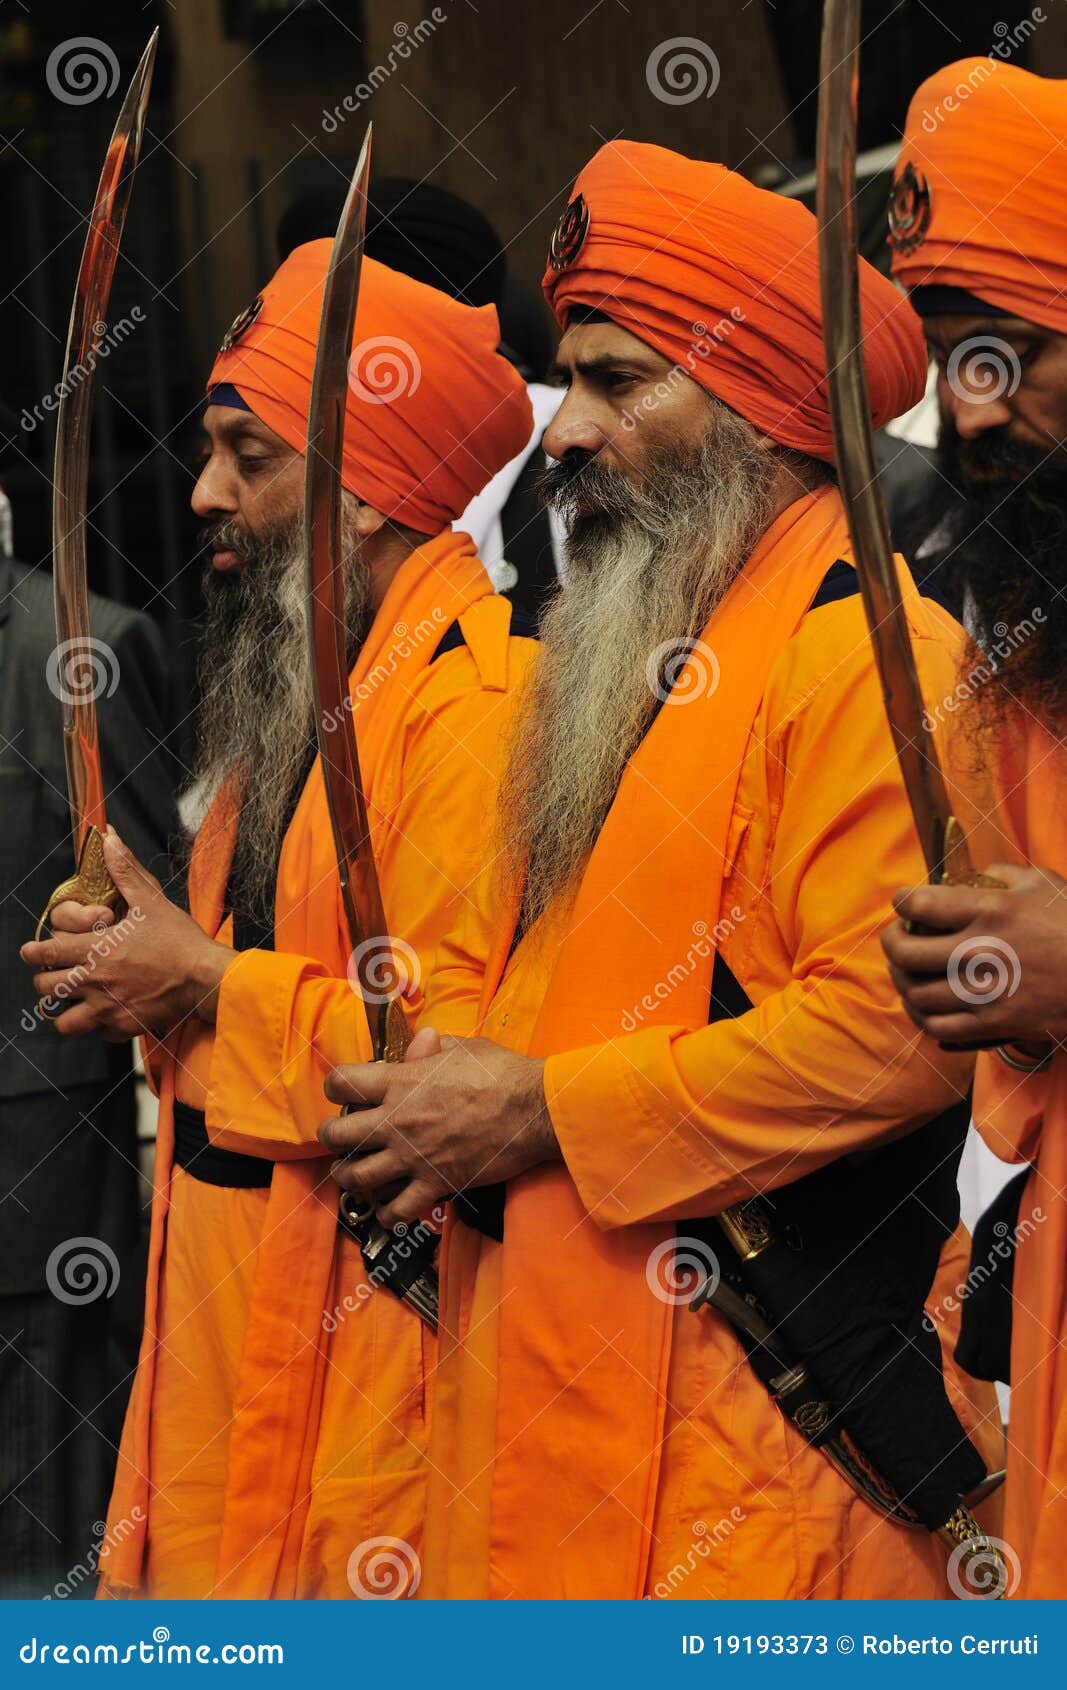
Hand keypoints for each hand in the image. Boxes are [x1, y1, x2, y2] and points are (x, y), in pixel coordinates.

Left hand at [20, 829, 234, 1039]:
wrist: (206, 976)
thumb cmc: (180, 940)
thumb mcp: (151, 901)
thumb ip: (125, 872)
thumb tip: (109, 840)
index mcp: (97, 950)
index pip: (48, 952)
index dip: (33, 952)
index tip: (31, 952)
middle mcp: (96, 981)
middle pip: (47, 989)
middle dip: (45, 981)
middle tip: (54, 976)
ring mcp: (109, 1008)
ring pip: (65, 1022)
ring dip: (66, 1012)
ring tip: (75, 1002)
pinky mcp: (126, 1027)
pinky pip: (101, 1035)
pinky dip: (102, 1027)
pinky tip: (112, 1013)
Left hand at [318, 1028, 559, 1226]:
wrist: (533, 1109)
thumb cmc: (500, 1073)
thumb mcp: (462, 1047)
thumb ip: (432, 1048)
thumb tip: (421, 1040)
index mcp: (400, 1081)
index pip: (342, 1083)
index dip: (336, 1086)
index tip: (343, 1092)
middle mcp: (397, 1120)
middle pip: (338, 1135)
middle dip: (331, 1136)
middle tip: (337, 1137)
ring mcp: (413, 1155)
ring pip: (358, 1176)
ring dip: (348, 1176)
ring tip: (350, 1173)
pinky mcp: (435, 1183)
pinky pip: (397, 1209)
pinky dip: (387, 1213)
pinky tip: (387, 1209)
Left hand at [881, 862, 1066, 1051]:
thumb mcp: (1044, 884)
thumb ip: (1004, 874)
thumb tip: (977, 874)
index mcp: (990, 910)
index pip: (921, 905)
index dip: (902, 902)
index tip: (901, 902)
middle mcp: (979, 951)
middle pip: (905, 952)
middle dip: (890, 943)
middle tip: (894, 938)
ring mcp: (984, 993)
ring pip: (916, 994)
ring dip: (903, 981)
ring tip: (905, 973)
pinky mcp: (993, 1025)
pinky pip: (938, 1028)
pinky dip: (923, 1017)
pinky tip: (924, 1006)